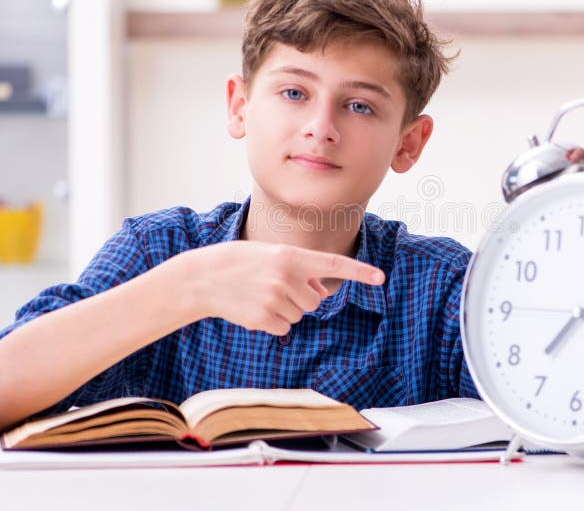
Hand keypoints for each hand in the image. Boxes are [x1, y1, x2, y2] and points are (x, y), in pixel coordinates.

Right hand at [173, 241, 384, 334]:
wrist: (203, 279)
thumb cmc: (241, 263)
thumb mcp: (271, 256)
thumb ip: (300, 270)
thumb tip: (323, 292)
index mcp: (290, 256)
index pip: (333, 265)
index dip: (359, 272)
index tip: (380, 278)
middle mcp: (286, 277)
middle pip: (316, 300)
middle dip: (303, 297)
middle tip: (276, 286)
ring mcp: (275, 299)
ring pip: (300, 314)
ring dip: (286, 309)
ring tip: (260, 294)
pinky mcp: (264, 319)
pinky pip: (285, 328)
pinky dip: (274, 322)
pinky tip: (254, 308)